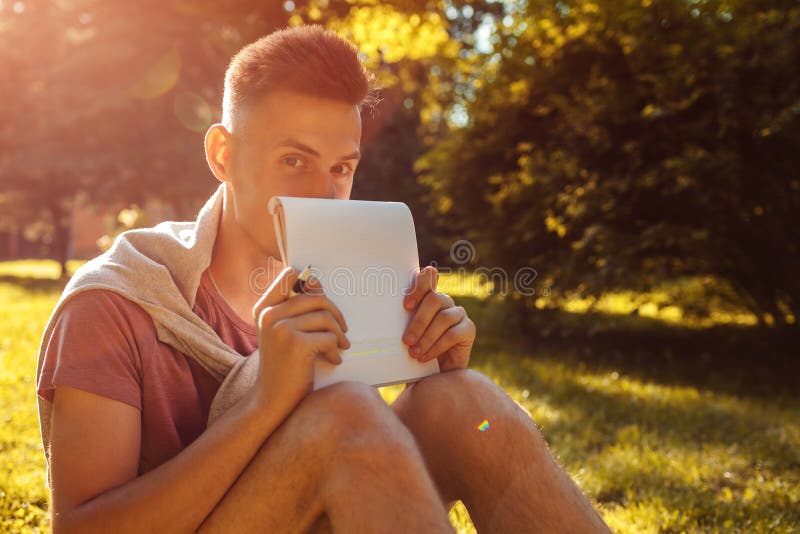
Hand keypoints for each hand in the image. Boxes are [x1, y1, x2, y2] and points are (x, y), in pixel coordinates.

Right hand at [252, 267, 349, 417]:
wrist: (271, 400)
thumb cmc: (282, 366)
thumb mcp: (280, 333)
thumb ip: (295, 309)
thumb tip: (317, 282)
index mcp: (264, 308)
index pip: (290, 275)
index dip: (311, 283)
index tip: (322, 300)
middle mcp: (270, 314)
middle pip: (317, 297)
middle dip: (335, 314)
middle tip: (342, 330)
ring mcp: (281, 328)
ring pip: (326, 318)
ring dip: (338, 335)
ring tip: (340, 346)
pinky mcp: (296, 344)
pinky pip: (329, 338)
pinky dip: (335, 351)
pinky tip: (333, 361)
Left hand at [402, 265, 475, 371]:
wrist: (435, 374)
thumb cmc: (416, 350)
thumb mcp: (405, 334)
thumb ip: (400, 322)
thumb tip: (379, 319)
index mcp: (428, 297)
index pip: (428, 278)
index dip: (419, 286)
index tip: (406, 305)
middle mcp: (445, 301)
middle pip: (434, 299)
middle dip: (418, 321)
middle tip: (406, 340)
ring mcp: (459, 314)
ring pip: (444, 317)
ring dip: (427, 337)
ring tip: (414, 353)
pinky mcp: (468, 329)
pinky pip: (453, 334)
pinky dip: (437, 347)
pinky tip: (425, 357)